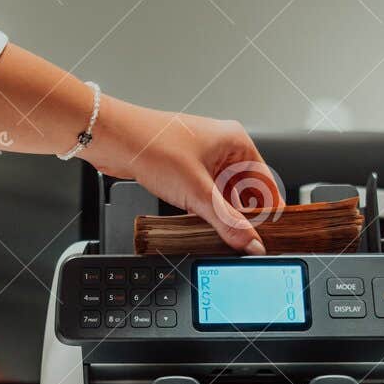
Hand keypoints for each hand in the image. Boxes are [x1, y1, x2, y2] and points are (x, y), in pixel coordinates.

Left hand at [87, 100, 281, 254]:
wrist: (113, 139)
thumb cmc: (152, 145)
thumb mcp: (196, 191)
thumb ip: (226, 221)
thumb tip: (250, 242)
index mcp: (236, 142)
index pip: (265, 183)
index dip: (269, 212)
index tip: (269, 238)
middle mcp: (223, 148)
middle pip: (246, 191)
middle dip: (244, 217)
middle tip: (245, 244)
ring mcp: (204, 159)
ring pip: (225, 195)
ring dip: (224, 216)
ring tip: (225, 238)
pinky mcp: (187, 170)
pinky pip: (206, 194)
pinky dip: (207, 211)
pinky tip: (204, 227)